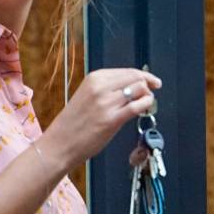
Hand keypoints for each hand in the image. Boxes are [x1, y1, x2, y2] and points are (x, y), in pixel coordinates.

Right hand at [39, 68, 160, 169]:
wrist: (60, 143)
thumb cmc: (73, 123)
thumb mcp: (88, 95)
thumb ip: (107, 88)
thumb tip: (131, 85)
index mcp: (94, 78)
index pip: (127, 71)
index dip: (144, 76)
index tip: (151, 80)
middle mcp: (100, 87)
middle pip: (136, 78)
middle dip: (148, 84)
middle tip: (153, 91)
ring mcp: (106, 103)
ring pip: (139, 90)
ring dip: (147, 96)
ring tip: (145, 103)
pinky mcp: (111, 120)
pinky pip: (137, 107)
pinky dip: (146, 105)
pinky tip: (145, 108)